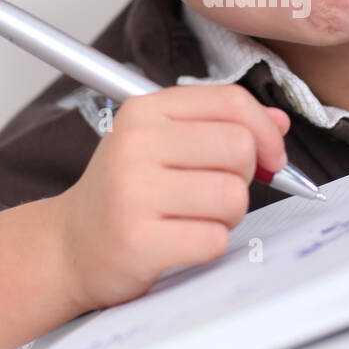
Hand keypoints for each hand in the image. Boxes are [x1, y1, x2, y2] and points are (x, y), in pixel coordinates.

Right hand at [55, 84, 290, 312]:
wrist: (69, 246)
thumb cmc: (125, 194)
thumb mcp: (163, 144)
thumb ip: (221, 126)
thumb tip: (279, 122)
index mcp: (145, 111)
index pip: (232, 101)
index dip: (265, 131)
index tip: (269, 156)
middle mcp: (135, 145)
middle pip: (239, 147)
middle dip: (244, 176)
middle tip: (216, 191)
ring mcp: (132, 193)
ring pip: (232, 196)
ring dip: (228, 215)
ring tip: (196, 218)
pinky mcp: (137, 241)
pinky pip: (214, 239)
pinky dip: (210, 244)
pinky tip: (181, 241)